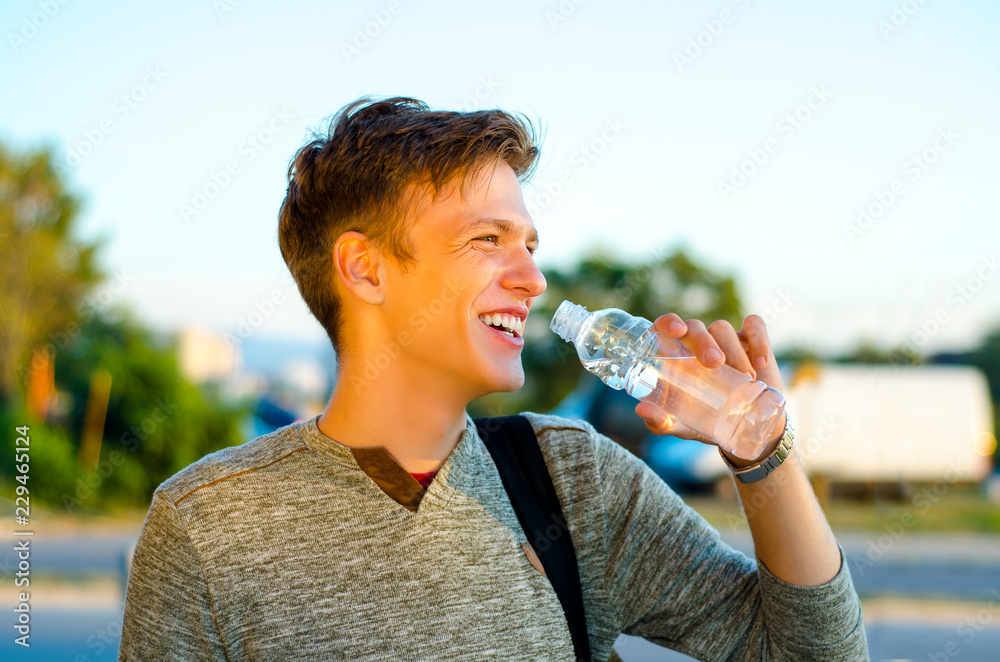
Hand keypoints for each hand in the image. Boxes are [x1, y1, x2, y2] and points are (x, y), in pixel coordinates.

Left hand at [634, 314, 785, 455]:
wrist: (748, 429)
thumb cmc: (707, 422)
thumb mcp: (682, 426)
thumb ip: (661, 422)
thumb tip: (641, 410)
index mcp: (675, 357)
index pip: (665, 327)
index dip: (668, 322)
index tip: (677, 331)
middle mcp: (697, 345)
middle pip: (695, 327)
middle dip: (704, 341)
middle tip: (716, 364)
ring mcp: (724, 341)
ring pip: (723, 328)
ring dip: (734, 349)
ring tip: (745, 377)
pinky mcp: (751, 341)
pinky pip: (754, 325)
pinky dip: (759, 340)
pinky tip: (760, 363)